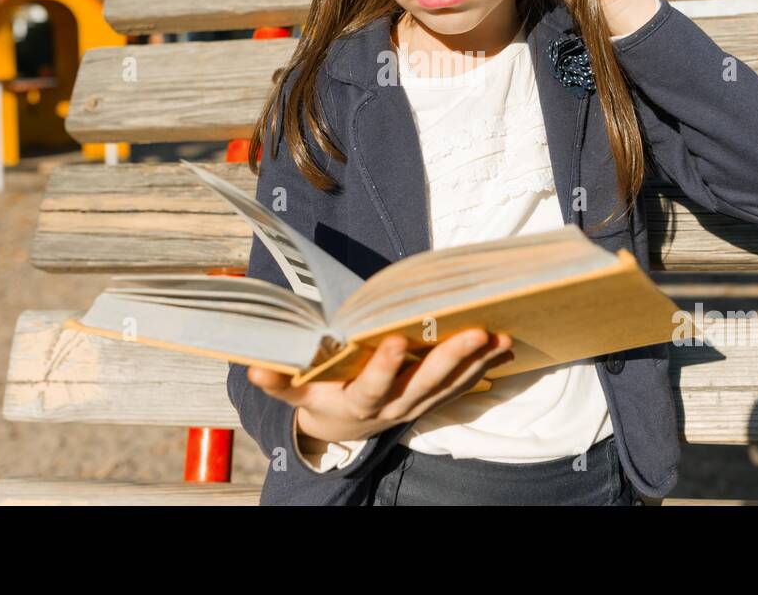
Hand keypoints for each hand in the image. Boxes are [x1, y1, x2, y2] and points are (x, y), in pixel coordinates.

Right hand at [246, 328, 514, 444]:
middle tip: (475, 332)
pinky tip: (505, 346)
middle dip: (450, 358)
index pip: (372, 387)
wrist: (343, 426)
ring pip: (450, 385)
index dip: (384, 368)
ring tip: (501, 336)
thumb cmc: (319, 395)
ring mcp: (416, 404)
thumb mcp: (294, 389)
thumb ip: (277, 379)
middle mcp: (393, 406)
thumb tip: (252, 369)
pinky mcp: (432, 399)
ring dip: (477, 362)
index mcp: (358, 402)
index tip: (395, 342)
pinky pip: (462, 385)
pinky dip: (484, 367)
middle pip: (424, 385)